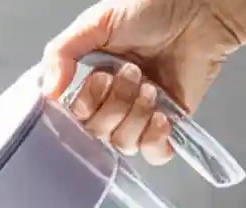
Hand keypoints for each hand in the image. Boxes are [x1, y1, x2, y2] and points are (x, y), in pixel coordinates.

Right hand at [40, 0, 245, 164]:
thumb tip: (48, 93)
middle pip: (97, 134)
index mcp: (90, 84)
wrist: (198, 11)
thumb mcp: (94, 23)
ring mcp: (139, 117)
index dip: (83, 106)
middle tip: (132, 72)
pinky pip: (153, 155)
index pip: (72, 119)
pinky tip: (162, 115)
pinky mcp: (168, 126)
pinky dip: (155, 139)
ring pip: (123, 143)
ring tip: (150, 85)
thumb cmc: (149, 10)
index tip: (98, 79)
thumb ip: (60, 54)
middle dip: (115, 103)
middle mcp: (111, 105)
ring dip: (136, 113)